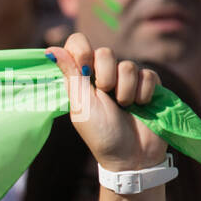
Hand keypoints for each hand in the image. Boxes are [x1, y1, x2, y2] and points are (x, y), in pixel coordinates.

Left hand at [49, 32, 166, 172]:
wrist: (131, 156)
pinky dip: (144, 92)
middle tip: (107, 97)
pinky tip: (141, 106)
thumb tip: (50, 49)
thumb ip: (71, 75)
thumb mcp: (82, 105)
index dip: (82, 49)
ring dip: (126, 90)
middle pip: (105, 52)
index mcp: (82, 79)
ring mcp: (128, 80)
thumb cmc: (101, 134)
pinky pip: (148, 74)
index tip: (85, 65)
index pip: (78, 44)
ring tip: (124, 107)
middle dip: (106, 77)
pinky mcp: (149, 85)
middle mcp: (104, 75)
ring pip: (128, 65)